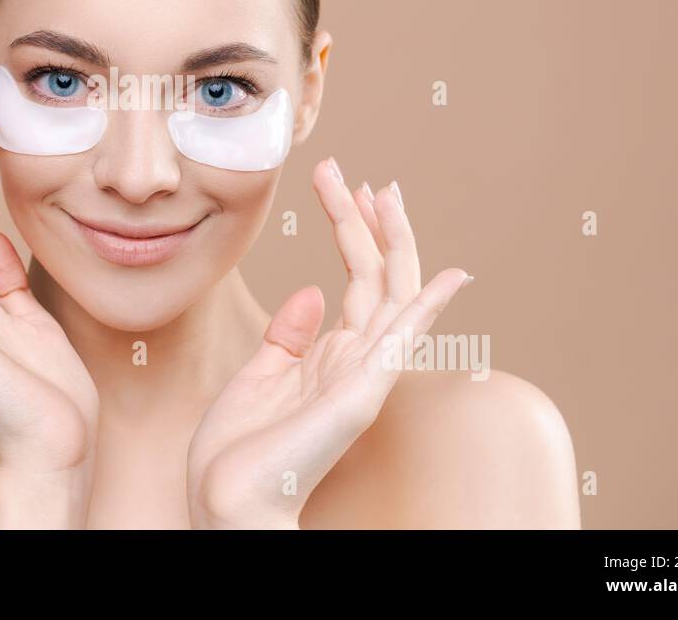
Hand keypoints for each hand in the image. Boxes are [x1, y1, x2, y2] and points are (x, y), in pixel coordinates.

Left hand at [186, 158, 471, 528]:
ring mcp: (364, 376)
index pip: (358, 279)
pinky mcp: (361, 393)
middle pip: (378, 275)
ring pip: (393, 293)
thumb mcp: (259, 376)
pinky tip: (450, 274)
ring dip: (392, 240)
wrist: (227, 502)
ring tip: (384, 191)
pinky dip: (431, 306)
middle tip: (358, 174)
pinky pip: (404, 341)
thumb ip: (288, 336)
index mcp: (333, 356)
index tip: (344, 185)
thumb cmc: (238, 451)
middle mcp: (357, 360)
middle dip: (369, 221)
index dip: (353, 228)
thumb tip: (312, 291)